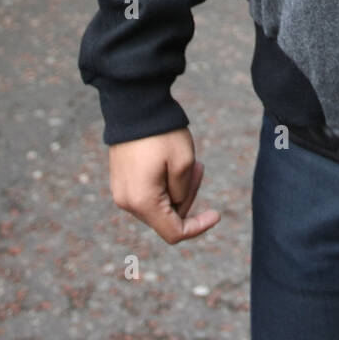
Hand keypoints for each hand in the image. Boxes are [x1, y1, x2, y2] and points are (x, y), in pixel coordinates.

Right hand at [108, 127, 220, 244]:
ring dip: (178, 189)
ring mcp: (122, 192)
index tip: (216, 214)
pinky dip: (164, 184)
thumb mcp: (184, 163)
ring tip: (190, 161)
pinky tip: (172, 162)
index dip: (198, 227)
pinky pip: (147, 194)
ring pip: (158, 205)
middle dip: (188, 197)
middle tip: (200, 167)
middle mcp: (127, 202)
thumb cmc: (162, 134)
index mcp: (143, 202)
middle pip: (166, 218)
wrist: (135, 107)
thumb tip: (176, 204)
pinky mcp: (121, 181)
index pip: (174, 232)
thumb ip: (183, 193)